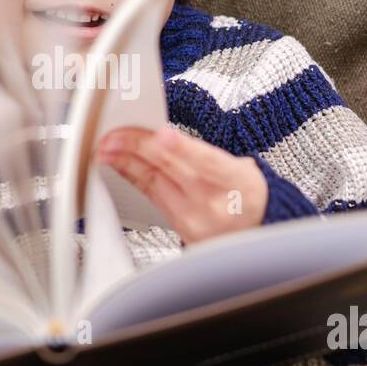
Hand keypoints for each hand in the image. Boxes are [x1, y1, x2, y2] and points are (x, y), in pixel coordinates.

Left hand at [95, 126, 266, 243]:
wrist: (259, 231)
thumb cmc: (247, 194)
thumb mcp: (241, 167)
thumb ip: (205, 154)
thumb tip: (161, 137)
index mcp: (236, 180)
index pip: (207, 161)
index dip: (181, 146)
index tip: (160, 134)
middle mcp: (215, 202)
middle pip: (171, 169)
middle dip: (138, 148)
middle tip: (114, 135)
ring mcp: (196, 220)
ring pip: (155, 183)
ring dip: (126, 162)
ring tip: (107, 148)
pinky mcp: (181, 231)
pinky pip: (152, 198)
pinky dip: (134, 178)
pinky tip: (121, 166)